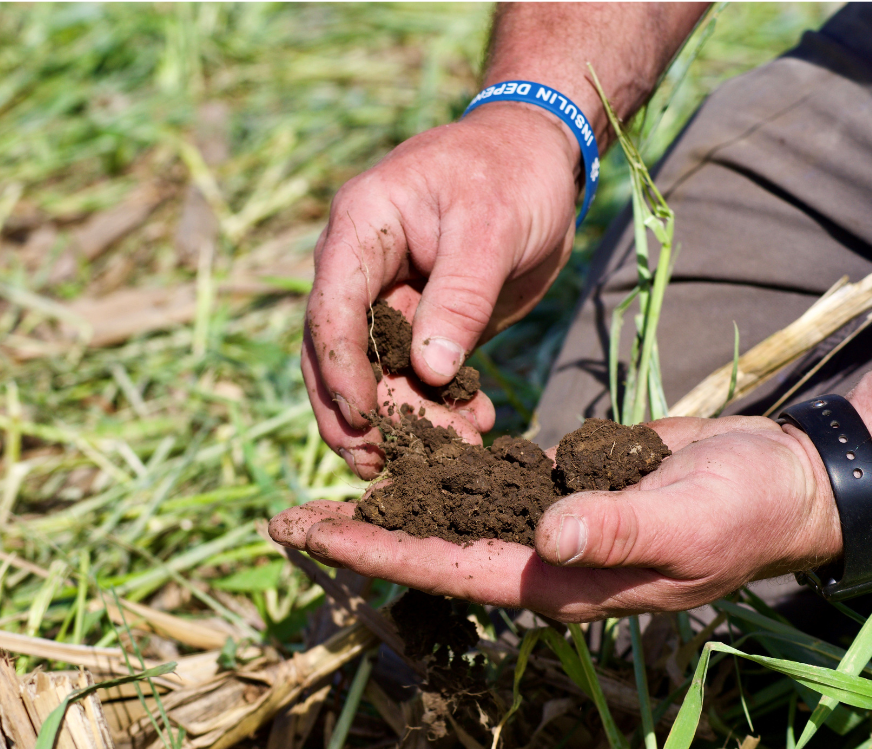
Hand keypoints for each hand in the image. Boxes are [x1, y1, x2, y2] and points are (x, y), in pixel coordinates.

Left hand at [269, 415, 842, 621]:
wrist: (775, 483)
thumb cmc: (740, 510)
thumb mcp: (688, 521)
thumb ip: (618, 531)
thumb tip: (547, 537)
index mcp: (559, 577)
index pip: (446, 566)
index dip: (375, 548)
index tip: (311, 530)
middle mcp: (539, 556)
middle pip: (430, 545)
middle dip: (360, 528)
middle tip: (288, 512)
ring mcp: (546, 524)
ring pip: (450, 513)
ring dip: (392, 496)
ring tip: (334, 475)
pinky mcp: (559, 487)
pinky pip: (487, 483)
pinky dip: (442, 469)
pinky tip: (407, 454)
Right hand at [303, 102, 579, 477]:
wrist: (540, 159)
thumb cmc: (512, 173)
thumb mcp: (492, 228)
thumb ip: (459, 297)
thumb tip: (429, 374)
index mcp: (360, 228)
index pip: (331, 309)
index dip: (340, 370)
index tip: (362, 422)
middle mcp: (361, 267)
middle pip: (338, 354)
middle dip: (360, 413)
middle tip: (384, 466)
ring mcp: (388, 297)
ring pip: (377, 373)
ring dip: (407, 418)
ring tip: (457, 450)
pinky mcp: (420, 321)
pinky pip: (415, 374)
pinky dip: (438, 405)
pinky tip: (473, 425)